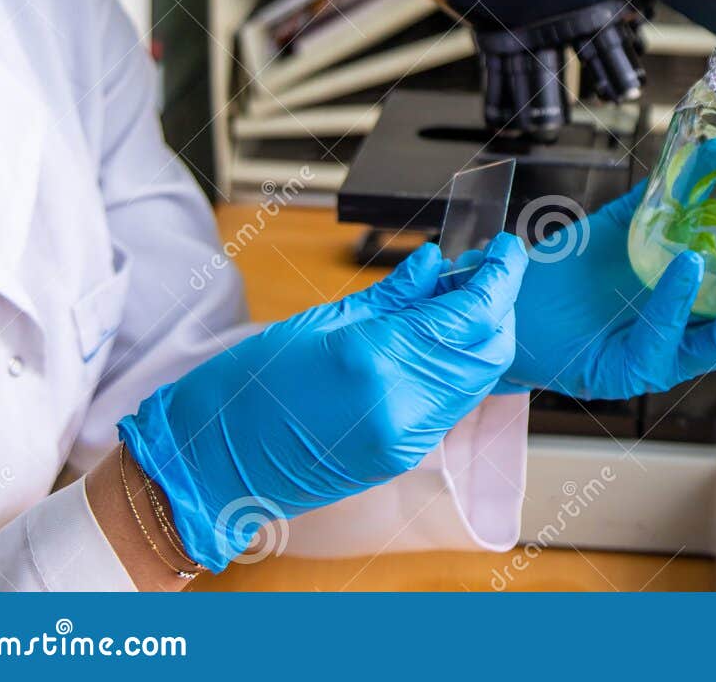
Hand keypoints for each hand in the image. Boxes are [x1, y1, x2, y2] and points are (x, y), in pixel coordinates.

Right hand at [119, 235, 525, 571]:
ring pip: (479, 378)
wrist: (211, 465)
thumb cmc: (245, 391)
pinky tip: (436, 339)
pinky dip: (459, 366)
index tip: (504, 249)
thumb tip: (435, 263)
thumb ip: (392, 295)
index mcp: (378, 360)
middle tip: (479, 270)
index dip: (500, 276)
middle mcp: (403, 405)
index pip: (472, 314)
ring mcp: (407, 437)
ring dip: (480, 335)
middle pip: (490, 349)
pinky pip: (453, 403)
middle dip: (498, 305)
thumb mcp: (319, 321)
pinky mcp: (404, 454)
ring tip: (453, 299)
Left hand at [498, 173, 715, 400]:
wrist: (507, 299)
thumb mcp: (632, 222)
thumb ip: (675, 193)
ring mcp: (661, 361)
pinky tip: (688, 263)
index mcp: (701, 313)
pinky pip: (663, 341)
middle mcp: (689, 343)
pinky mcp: (625, 370)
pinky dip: (678, 300)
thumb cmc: (571, 271)